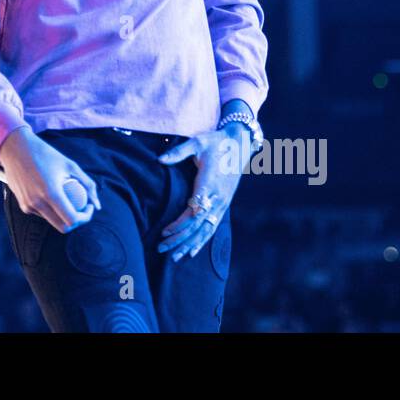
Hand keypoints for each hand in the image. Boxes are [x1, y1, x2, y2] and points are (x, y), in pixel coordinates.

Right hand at [0, 127, 102, 233]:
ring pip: (52, 221)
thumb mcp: (70, 165)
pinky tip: (51, 193)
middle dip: (76, 221)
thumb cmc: (45, 154)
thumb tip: (98, 204)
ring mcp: (28, 205)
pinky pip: (42, 214)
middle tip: (81, 208)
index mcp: (51, 193)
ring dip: (63, 215)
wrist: (15, 148)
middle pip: (63, 227)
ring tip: (66, 197)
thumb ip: (87, 185)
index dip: (85, 217)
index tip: (88, 206)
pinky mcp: (23, 205)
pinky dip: (51, 209)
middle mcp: (38, 203)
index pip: (72, 220)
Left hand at [155, 125, 250, 260]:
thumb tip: (159, 159)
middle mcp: (218, 198)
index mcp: (210, 184)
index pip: (194, 212)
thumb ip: (178, 152)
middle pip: (198, 226)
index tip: (164, 233)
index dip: (180, 225)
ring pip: (206, 230)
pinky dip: (202, 240)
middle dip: (180, 240)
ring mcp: (223, 202)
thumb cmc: (215, 142)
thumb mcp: (197, 142)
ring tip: (175, 257)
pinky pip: (212, 226)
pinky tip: (192, 250)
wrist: (239, 142)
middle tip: (162, 250)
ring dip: (190, 244)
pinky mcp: (224, 204)